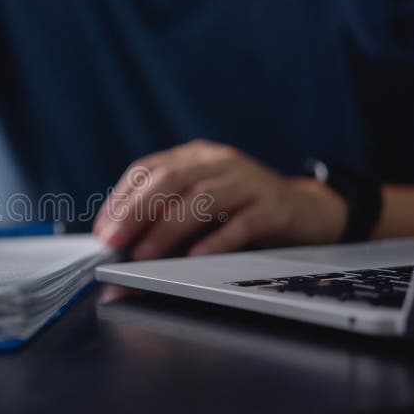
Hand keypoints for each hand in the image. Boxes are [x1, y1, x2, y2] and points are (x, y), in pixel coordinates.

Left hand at [93, 140, 347, 258]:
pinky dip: (217, 240)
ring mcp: (250, 182)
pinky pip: (243, 222)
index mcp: (196, 157)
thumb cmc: (244, 211)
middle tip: (115, 242)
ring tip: (146, 255)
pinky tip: (197, 256)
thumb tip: (122, 247)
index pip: (148, 169)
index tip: (104, 231)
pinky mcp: (275, 208)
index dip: (122, 200)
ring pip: (202, 199)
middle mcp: (220, 162)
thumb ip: (166, 217)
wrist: (309, 212)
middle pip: (170, 179)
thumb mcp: (203, 205)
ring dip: (168, 228)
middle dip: (137, 212)